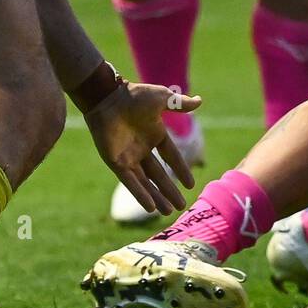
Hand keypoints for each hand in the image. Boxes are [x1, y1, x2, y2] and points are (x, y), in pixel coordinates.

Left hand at [83, 82, 201, 214]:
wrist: (106, 97)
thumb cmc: (133, 95)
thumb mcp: (162, 98)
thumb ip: (180, 104)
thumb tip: (201, 101)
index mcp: (154, 135)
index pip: (171, 156)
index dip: (181, 170)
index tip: (191, 184)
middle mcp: (142, 149)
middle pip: (159, 175)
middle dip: (170, 190)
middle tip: (181, 205)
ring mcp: (129, 157)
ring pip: (146, 182)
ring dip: (157, 197)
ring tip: (168, 212)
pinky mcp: (116, 163)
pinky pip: (131, 182)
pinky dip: (141, 194)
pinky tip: (151, 207)